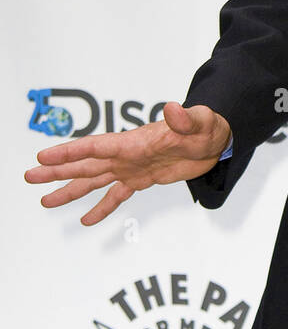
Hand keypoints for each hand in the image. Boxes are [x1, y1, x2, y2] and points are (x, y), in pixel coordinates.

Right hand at [24, 101, 231, 225]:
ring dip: (70, 189)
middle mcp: (128, 154)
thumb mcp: (200, 121)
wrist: (218, 139)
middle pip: (86, 164)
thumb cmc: (208, 127)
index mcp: (135, 141)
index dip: (70, 152)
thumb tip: (173, 108)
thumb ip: (185, 118)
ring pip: (94, 181)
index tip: (44, 156)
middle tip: (30, 176)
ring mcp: (133, 167)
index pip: (96, 147)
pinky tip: (86, 220)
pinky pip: (117, 195)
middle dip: (57, 170)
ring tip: (45, 201)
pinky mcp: (143, 179)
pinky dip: (102, 207)